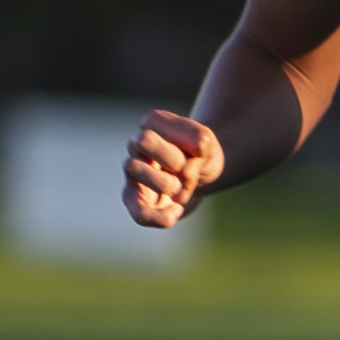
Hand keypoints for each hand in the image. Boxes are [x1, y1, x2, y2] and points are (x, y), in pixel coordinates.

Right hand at [124, 108, 224, 227]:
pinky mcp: (135, 199)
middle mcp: (136, 145)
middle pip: (143, 140)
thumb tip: (192, 157)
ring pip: (132, 167)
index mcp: (152, 124)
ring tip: (180, 188)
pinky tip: (177, 211)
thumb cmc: (199, 153)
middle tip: (184, 167)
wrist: (200, 175)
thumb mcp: (208, 141)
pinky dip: (161, 217)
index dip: (185, 137)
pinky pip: (139, 213)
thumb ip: (200, 140)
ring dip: (165, 182)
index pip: (155, 122)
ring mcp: (133, 173)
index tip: (200, 147)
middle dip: (173, 157)